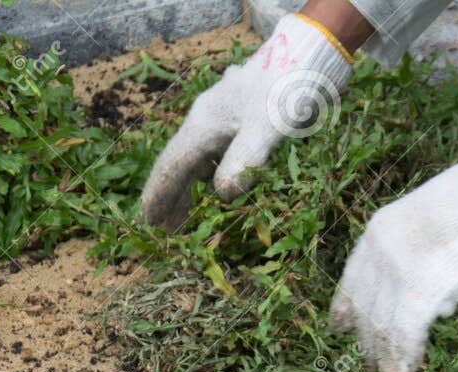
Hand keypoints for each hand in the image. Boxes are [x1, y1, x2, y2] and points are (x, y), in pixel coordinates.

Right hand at [139, 14, 354, 229]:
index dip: (161, 193)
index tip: (150, 220)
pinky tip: (216, 188)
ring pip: (200, 159)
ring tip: (185, 217)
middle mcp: (208, 121)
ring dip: (192, 188)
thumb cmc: (285, 90)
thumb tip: (222, 195)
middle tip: (166, 229)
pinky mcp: (243, 120)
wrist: (307, 56)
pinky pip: (217, 153)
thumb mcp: (266, 129)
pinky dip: (212, 174)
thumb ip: (244, 160)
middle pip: (183, 163)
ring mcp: (225, 120)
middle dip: (174, 196)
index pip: (174, 164)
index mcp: (204, 123)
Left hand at [329, 157, 457, 371]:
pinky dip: (403, 361)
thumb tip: (440, 311)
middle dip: (367, 341)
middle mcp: (381, 248)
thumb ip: (429, 265)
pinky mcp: (422, 289)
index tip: (339, 328)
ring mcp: (399, 269)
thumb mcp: (441, 230)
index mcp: (381, 228)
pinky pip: (405, 335)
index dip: (345, 307)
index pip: (352, 277)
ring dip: (384, 357)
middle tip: (370, 364)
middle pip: (364, 307)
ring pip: (380, 326)